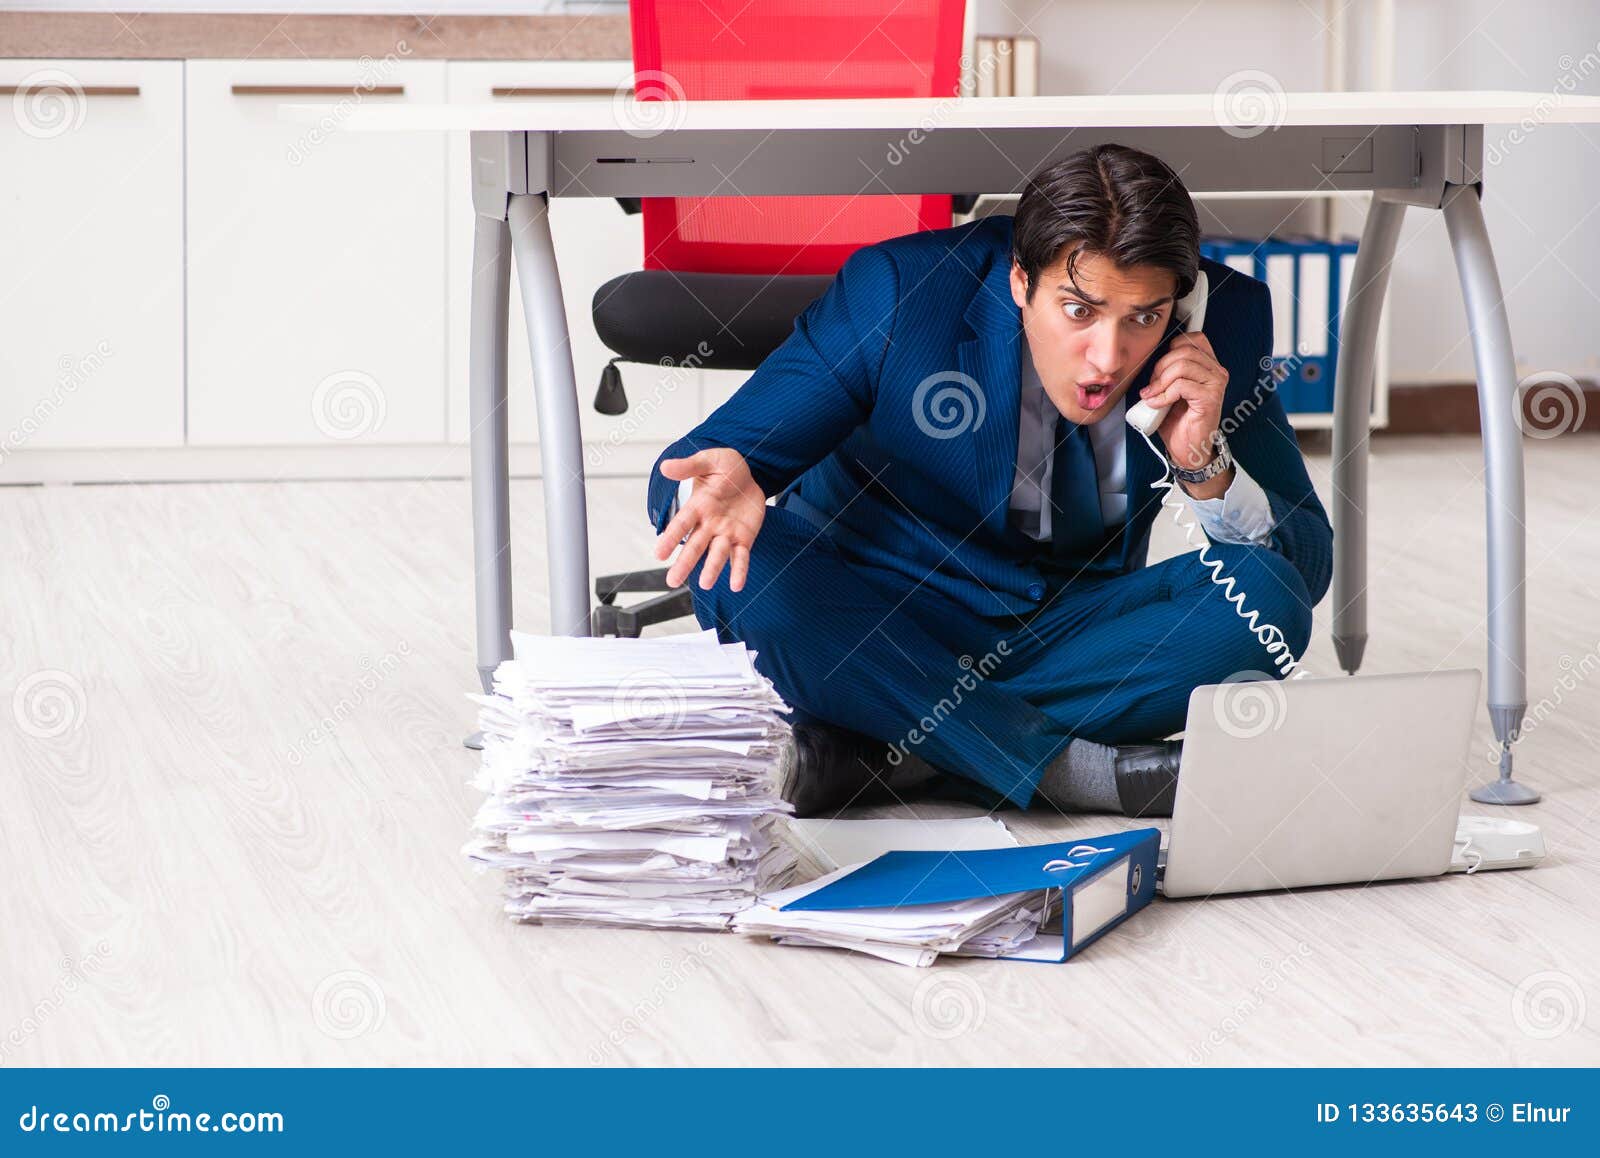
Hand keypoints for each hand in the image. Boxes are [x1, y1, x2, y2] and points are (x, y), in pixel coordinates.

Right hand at [653, 447, 766, 591]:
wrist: (749, 475)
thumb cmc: (725, 468)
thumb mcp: (709, 461)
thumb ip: (689, 466)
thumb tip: (665, 466)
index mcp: (698, 505)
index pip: (681, 524)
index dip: (671, 538)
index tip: (659, 554)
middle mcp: (709, 523)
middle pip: (695, 545)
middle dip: (684, 563)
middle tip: (672, 581)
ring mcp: (726, 533)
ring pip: (717, 554)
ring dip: (711, 569)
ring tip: (705, 584)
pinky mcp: (743, 539)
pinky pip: (741, 557)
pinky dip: (739, 570)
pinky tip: (737, 585)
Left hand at [1136, 331, 1228, 474]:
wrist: (1188, 449)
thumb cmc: (1179, 421)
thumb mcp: (1169, 390)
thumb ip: (1166, 373)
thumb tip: (1149, 361)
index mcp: (1208, 365)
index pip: (1194, 339)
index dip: (1172, 348)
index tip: (1160, 368)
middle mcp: (1216, 371)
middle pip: (1184, 351)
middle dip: (1161, 367)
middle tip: (1152, 386)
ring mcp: (1216, 383)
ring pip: (1183, 366)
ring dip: (1161, 381)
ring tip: (1153, 396)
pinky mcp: (1210, 397)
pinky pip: (1182, 385)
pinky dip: (1164, 394)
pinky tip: (1158, 404)